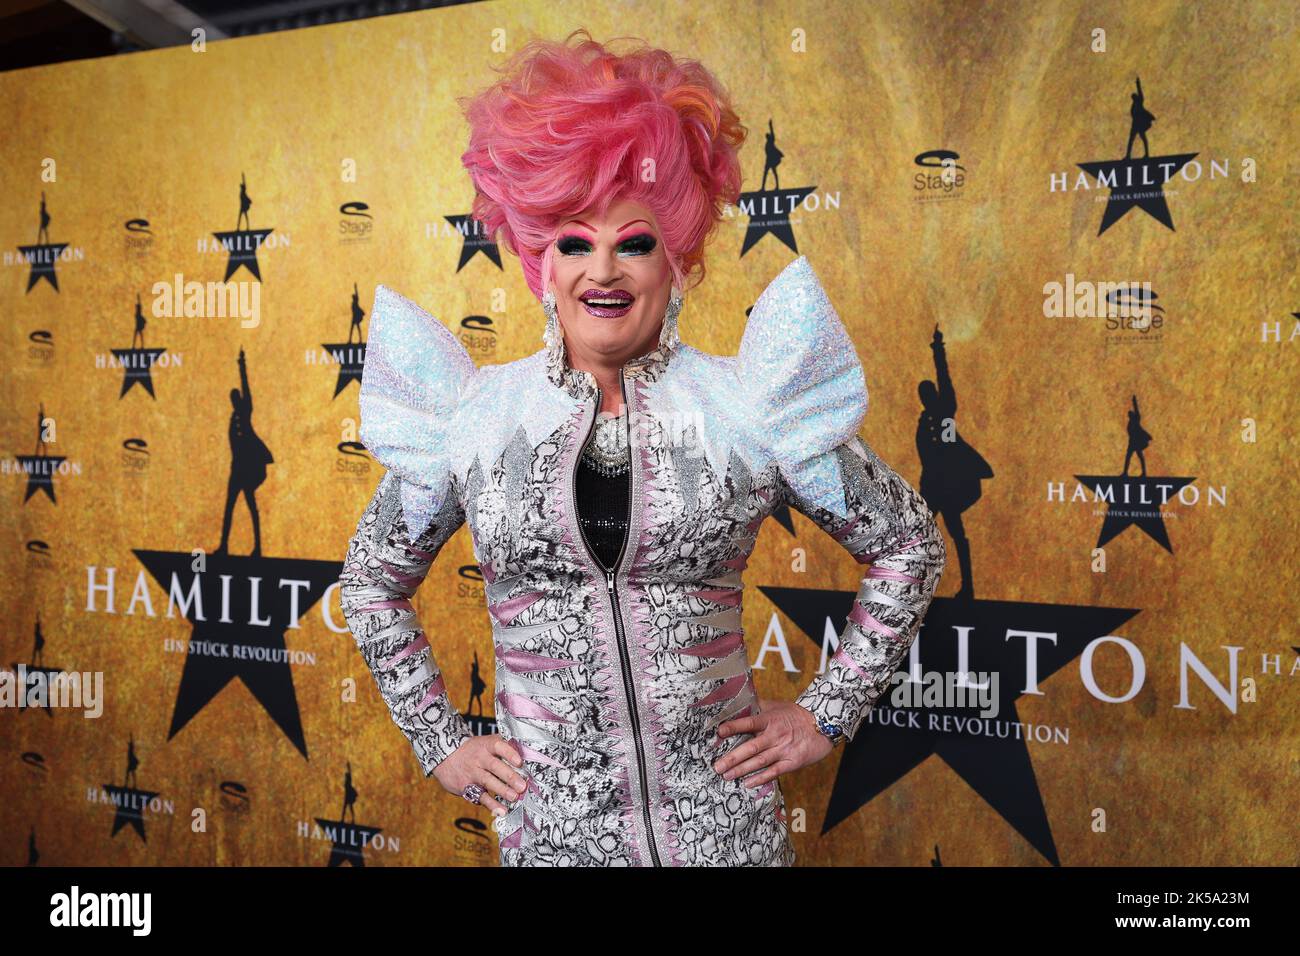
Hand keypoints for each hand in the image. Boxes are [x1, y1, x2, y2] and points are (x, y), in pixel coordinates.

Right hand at [432, 734, 527, 817]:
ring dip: (502, 790)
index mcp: (486, 745)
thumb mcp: (484, 742)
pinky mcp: (466, 787)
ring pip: (488, 781)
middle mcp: (479, 758)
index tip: (519, 762)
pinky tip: (502, 811)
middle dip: (509, 776)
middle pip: (495, 766)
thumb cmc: (472, 750)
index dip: (509, 753)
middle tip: (522, 786)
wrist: (444, 756)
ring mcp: (472, 773)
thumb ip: (503, 747)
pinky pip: (480, 796)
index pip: (499, 746)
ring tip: (515, 798)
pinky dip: (491, 805)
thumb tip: (527, 753)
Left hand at [712, 699, 834, 787]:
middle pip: (751, 747)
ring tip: (726, 775)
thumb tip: (739, 701)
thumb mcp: (777, 706)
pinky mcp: (793, 762)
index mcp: (769, 719)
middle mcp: (775, 735)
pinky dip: (761, 778)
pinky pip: (774, 771)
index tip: (719, 732)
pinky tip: (748, 783)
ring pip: (760, 761)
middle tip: (716, 766)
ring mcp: (784, 749)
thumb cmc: (796, 715)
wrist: (823, 726)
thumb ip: (758, 706)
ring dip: (742, 770)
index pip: (749, 723)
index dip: (734, 727)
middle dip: (732, 757)